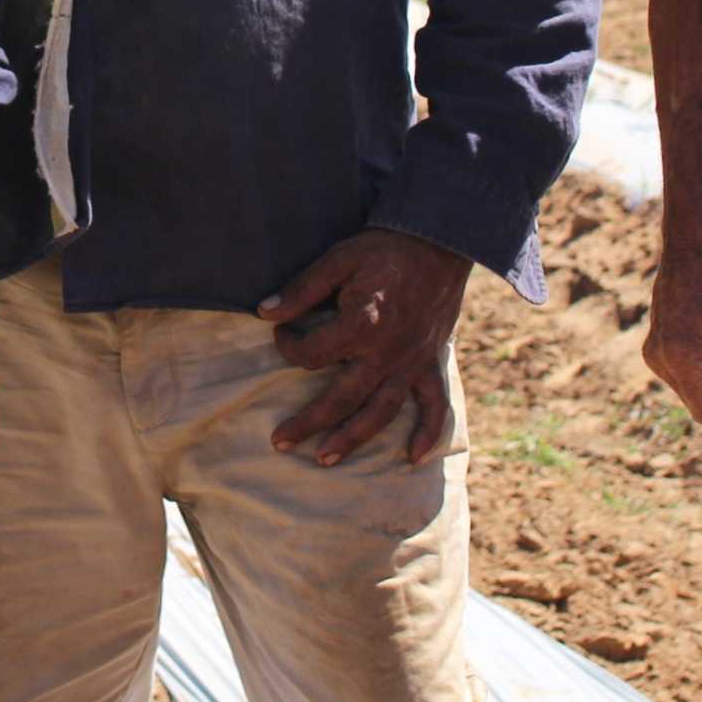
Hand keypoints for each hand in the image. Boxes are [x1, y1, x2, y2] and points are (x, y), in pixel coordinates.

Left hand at [257, 230, 470, 466]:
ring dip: (353, 438)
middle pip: (341, 398)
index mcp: (360, 326)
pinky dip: (427, 433)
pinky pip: (434, 405)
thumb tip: (264, 312)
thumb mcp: (338, 260)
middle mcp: (386, 353)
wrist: (438, 242)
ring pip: (380, 411)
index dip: (287, 345)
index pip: (311, 353)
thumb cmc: (383, 249)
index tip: (279, 333)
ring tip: (326, 459)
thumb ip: (301, 289)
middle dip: (308, 423)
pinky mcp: (430, 362)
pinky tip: (413, 458)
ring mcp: (411, 362)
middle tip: (279, 442)